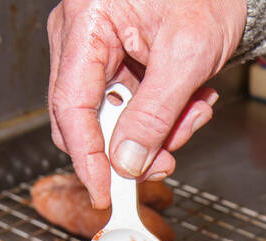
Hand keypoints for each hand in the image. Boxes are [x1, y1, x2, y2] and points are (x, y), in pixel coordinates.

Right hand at [46, 0, 246, 207]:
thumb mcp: (186, 57)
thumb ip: (154, 114)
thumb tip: (126, 163)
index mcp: (86, 22)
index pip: (70, 105)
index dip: (86, 158)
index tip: (104, 193)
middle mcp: (80, 35)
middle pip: (86, 118)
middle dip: (131, 146)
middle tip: (167, 159)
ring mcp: (96, 50)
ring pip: (113, 119)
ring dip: (157, 130)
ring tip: (195, 110)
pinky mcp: (116, 63)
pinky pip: (129, 109)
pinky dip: (161, 117)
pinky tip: (190, 101)